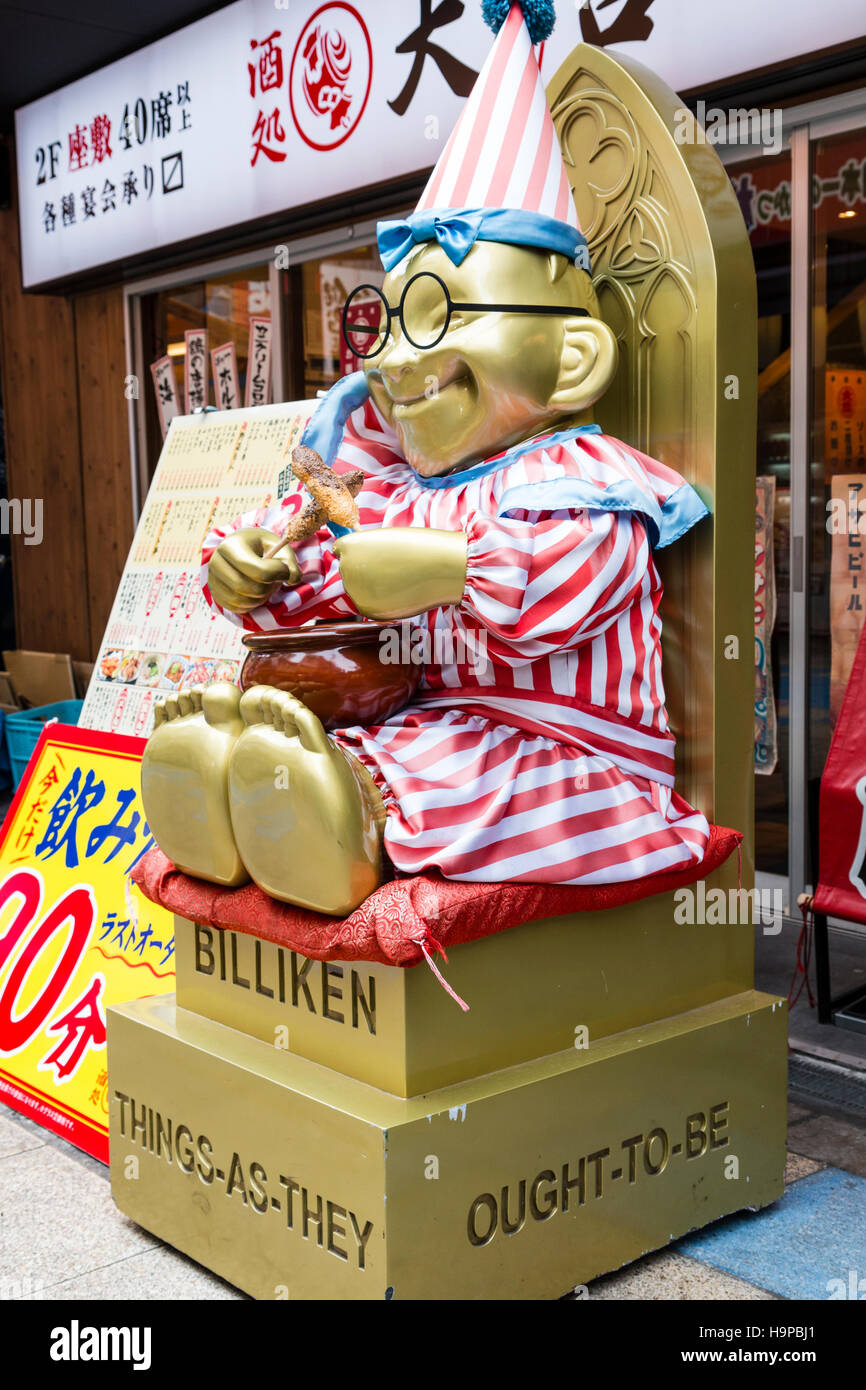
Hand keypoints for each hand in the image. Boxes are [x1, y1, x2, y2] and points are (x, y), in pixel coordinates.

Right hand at [207, 528, 300, 613]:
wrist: (240, 548)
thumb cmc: (260, 547)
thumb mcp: (277, 547)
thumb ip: (290, 562)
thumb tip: (294, 579)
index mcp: (231, 546)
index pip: (260, 571)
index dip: (278, 574)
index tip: (285, 569)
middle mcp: (216, 563)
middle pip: (252, 589)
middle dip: (270, 587)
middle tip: (275, 578)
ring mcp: (213, 581)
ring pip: (246, 601)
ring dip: (263, 596)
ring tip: (266, 583)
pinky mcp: (216, 595)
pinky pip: (239, 608)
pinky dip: (253, 603)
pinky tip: (256, 591)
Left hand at [334, 527, 466, 619]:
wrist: (442, 568)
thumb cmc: (418, 547)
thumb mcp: (385, 539)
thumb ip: (364, 548)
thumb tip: (353, 558)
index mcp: (349, 546)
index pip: (341, 550)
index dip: (359, 552)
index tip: (374, 554)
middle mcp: (346, 569)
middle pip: (348, 570)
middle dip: (364, 570)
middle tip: (391, 567)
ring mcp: (356, 591)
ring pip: (357, 588)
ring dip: (371, 586)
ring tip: (396, 578)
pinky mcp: (368, 610)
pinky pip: (368, 603)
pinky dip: (379, 600)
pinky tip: (397, 590)